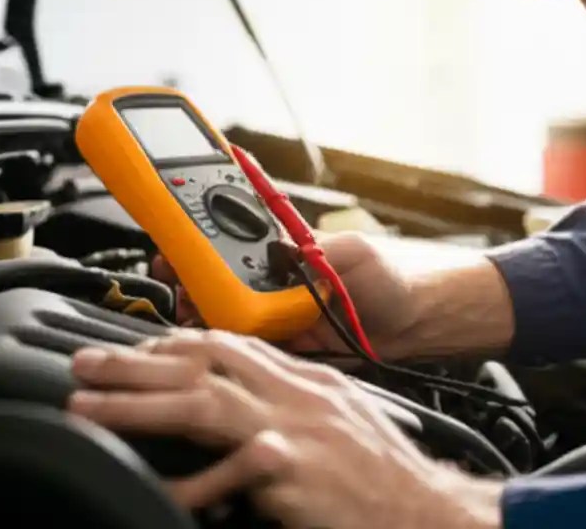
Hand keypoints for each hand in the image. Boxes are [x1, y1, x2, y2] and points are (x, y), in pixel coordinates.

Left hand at [66, 331, 502, 528]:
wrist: (428, 511)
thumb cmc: (384, 478)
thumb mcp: (339, 427)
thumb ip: (291, 411)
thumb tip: (242, 416)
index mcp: (307, 380)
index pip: (230, 344)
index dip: (173, 343)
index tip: (135, 349)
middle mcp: (297, 395)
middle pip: (203, 363)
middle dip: (136, 360)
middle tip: (85, 363)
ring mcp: (293, 430)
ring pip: (199, 402)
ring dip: (135, 403)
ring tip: (87, 407)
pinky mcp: (293, 471)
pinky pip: (225, 473)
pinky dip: (187, 482)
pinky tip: (154, 489)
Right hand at [153, 232, 420, 359]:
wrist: (411, 325)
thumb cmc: (387, 279)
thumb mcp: (353, 253)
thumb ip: (316, 250)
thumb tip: (280, 251)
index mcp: (285, 250)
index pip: (234, 241)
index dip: (202, 242)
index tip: (178, 245)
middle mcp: (274, 280)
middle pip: (219, 279)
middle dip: (190, 279)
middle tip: (174, 282)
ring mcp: (276, 313)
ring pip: (227, 312)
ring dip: (203, 312)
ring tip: (187, 313)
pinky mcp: (283, 345)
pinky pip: (249, 345)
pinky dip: (229, 345)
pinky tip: (214, 343)